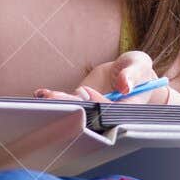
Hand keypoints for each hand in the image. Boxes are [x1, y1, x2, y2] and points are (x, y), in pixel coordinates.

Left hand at [35, 51, 169, 103]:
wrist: (127, 73)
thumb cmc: (137, 69)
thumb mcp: (139, 65)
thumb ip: (133, 74)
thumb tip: (125, 86)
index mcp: (124, 110)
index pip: (109, 111)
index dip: (97, 102)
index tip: (87, 91)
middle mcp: (106, 114)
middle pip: (89, 114)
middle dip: (71, 107)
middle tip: (53, 98)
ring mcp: (93, 108)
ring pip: (76, 109)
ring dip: (59, 103)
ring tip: (44, 95)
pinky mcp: (82, 102)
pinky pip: (70, 102)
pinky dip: (56, 99)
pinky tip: (41, 93)